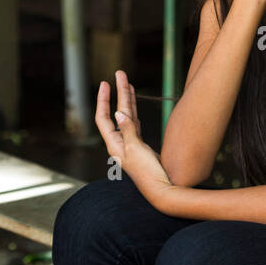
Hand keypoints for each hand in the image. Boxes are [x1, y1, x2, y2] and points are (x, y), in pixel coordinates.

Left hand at [94, 70, 173, 208]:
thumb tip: (118, 113)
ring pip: (127, 116)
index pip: (103, 118)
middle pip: (116, 113)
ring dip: (127, 100)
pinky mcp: (141, 147)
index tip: (106, 83)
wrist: (162, 190)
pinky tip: (133, 103)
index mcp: (114, 145)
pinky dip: (135, 111)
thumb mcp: (137, 150)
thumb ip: (128, 130)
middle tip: (119, 74)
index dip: (103, 100)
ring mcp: (130, 144)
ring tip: (127, 82)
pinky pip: (136, 123)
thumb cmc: (148, 173)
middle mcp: (120, 143)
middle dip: (118, 93)